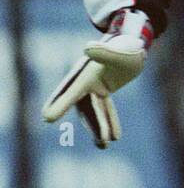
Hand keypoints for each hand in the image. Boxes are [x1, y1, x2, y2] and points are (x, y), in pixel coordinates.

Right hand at [42, 8, 153, 147]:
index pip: (72, 91)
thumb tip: (87, 49)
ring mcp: (94, 86)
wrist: (132, 42)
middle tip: (101, 142)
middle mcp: (86, 81)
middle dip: (93, 124)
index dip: (60, 104)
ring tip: (105, 145)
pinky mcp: (103, 90)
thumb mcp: (118, 50)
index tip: (47, 117)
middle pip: (85, 107)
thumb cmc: (125, 46)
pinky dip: (108, 121)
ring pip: (94, 111)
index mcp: (85, 73)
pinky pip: (104, 109)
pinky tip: (115, 137)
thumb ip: (103, 52)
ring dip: (99, 127)